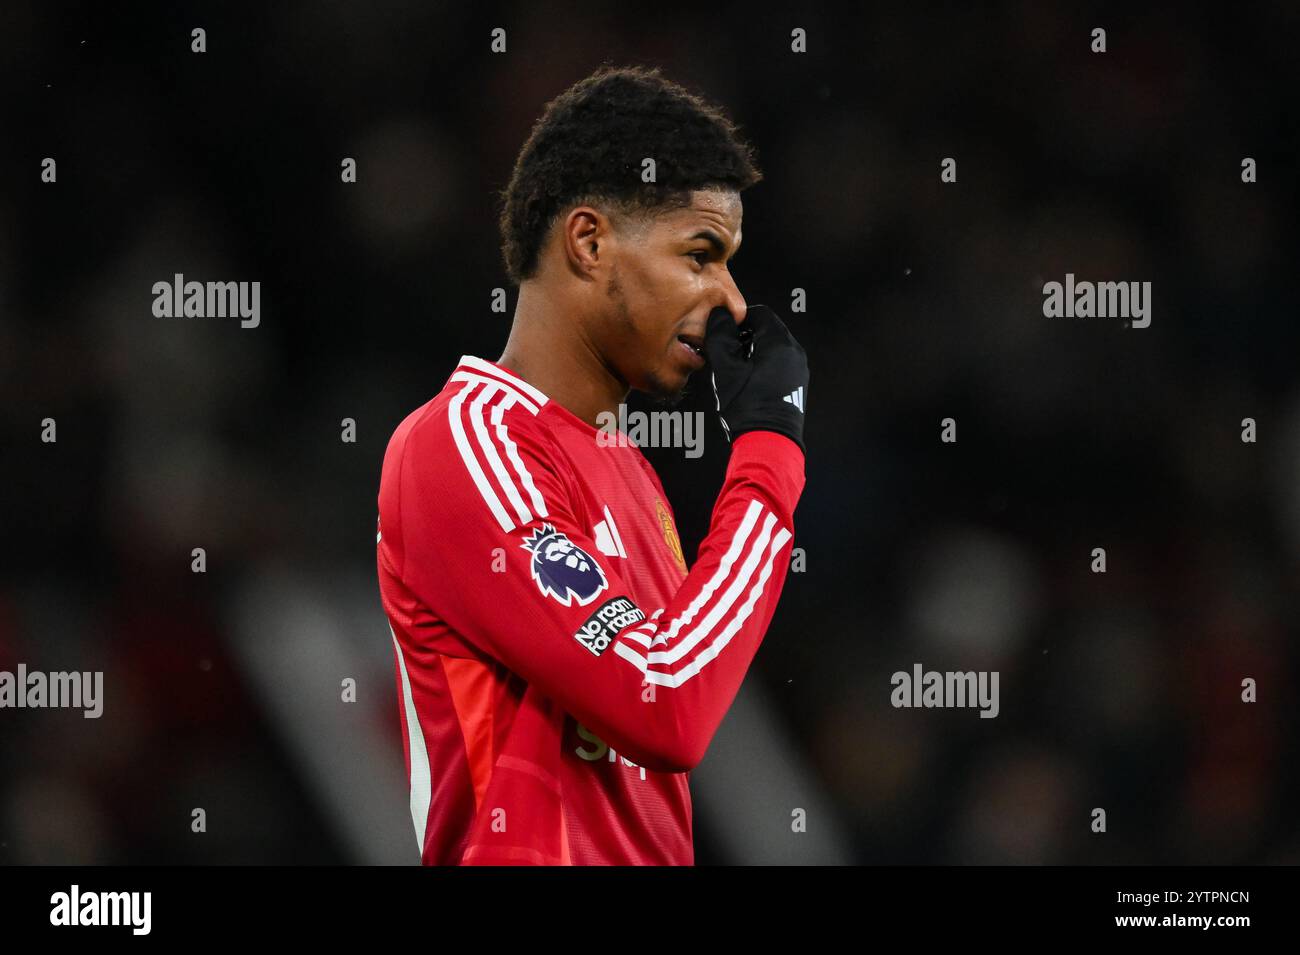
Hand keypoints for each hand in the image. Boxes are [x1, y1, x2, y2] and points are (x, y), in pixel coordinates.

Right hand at [704, 304, 807, 452]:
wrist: (770, 442)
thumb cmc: (748, 407)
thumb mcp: (726, 369)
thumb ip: (721, 337)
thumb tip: (719, 316)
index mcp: (780, 343)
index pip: (759, 313)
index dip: (738, 319)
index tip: (723, 331)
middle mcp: (794, 352)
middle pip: (767, 330)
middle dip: (744, 336)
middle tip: (725, 351)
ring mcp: (799, 369)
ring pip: (773, 348)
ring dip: (752, 351)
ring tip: (734, 370)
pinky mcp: (798, 384)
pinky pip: (780, 363)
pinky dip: (763, 365)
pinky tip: (748, 383)